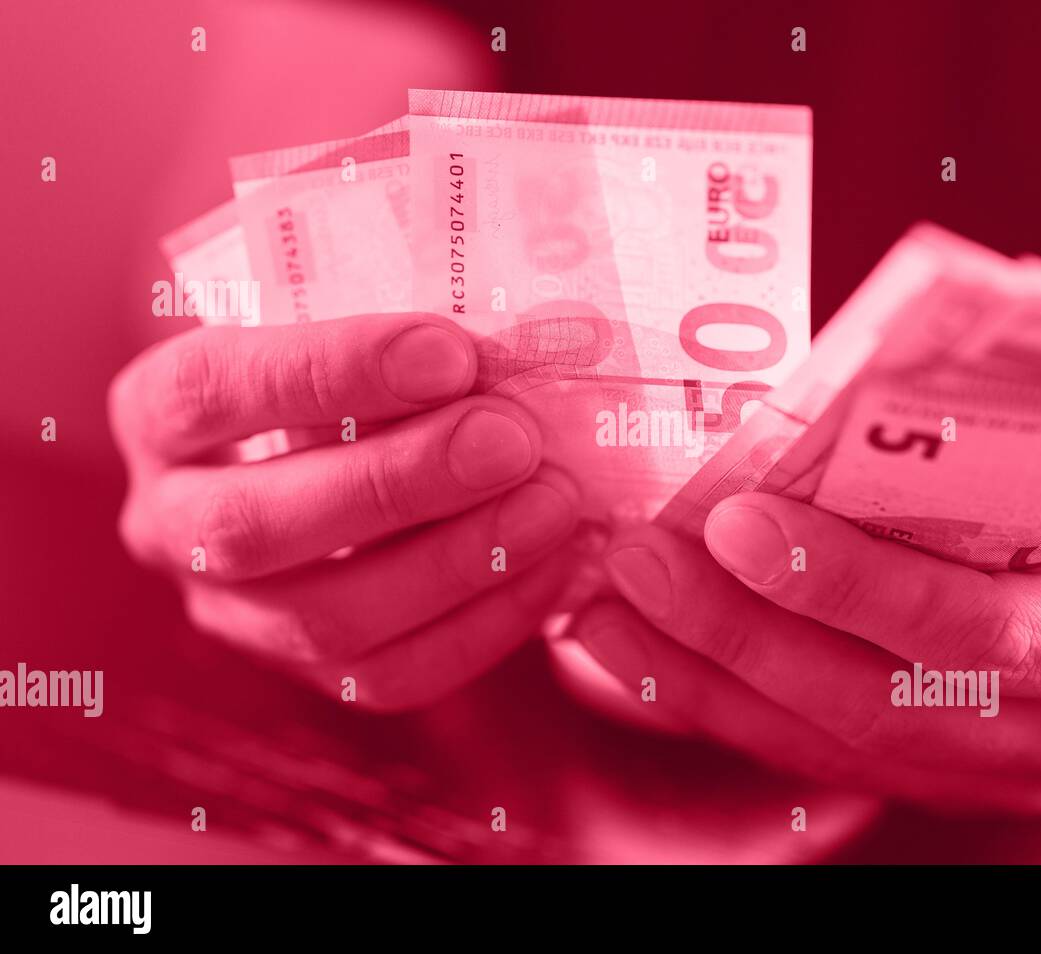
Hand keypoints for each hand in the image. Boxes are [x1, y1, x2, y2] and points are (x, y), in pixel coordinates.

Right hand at [110, 313, 577, 709]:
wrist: (351, 454)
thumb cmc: (356, 372)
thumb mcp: (350, 336)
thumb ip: (399, 345)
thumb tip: (503, 354)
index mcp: (159, 413)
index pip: (215, 390)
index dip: (332, 371)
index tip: (448, 353)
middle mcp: (171, 524)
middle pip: (259, 524)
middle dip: (398, 483)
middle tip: (510, 441)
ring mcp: (236, 614)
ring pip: (328, 618)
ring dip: (454, 561)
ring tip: (553, 502)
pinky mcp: (312, 674)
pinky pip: (394, 675)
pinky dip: (486, 621)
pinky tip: (555, 561)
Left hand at [574, 493, 1040, 813]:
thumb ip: (955, 467)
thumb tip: (796, 424)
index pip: (968, 626)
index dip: (847, 581)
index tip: (734, 519)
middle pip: (868, 703)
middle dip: (735, 632)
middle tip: (636, 560)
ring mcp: (992, 778)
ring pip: (820, 746)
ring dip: (697, 679)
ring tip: (605, 609)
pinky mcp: (932, 787)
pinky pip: (806, 758)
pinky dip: (716, 704)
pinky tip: (640, 655)